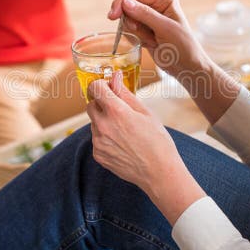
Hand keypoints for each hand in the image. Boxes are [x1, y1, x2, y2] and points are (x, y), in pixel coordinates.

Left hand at [86, 72, 205, 223]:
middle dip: (101, 103)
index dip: (101, 85)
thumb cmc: (157, 141)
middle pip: (91, 105)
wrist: (159, 173)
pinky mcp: (98, 155)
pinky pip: (96, 139)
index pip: (95, 88)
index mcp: (116, 112)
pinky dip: (105, 137)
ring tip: (125, 131)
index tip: (108, 88)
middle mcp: (103, 126)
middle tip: (118, 109)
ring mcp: (98, 142)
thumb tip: (115, 77)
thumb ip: (125, 93)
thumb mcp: (145, 112)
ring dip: (104, 121)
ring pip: (94, 123)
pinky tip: (122, 143)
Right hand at [108, 0, 207, 77]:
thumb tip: (125, 2)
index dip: (121, 2)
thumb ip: (145, 14)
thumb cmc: (183, 47)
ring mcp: (148, 14)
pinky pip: (127, 27)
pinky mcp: (143, 26)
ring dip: (134, 30)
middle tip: (134, 29)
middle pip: (126, 0)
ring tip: (151, 40)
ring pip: (125, 15)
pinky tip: (149, 42)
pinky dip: (134, 36)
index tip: (112, 16)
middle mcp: (155, 2)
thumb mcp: (165, 29)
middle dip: (126, 16)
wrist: (186, 66)